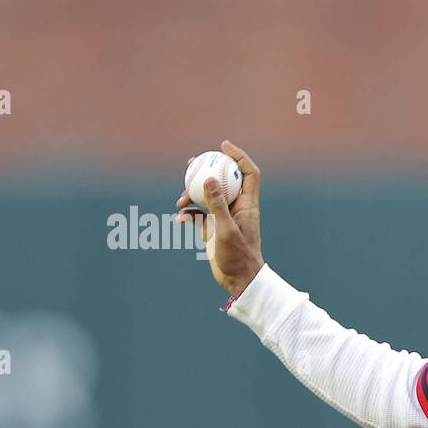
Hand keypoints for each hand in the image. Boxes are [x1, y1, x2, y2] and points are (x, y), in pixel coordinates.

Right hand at [176, 140, 263, 297]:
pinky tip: (180, 218)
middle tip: (191, 163)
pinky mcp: (213, 229)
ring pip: (207, 197)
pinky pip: (198, 215)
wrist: (238, 281)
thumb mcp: (226, 230)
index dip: (238, 156)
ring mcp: (224, 218)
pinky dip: (189, 214)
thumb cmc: (239, 257)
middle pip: (224, 180)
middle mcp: (237, 208)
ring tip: (179, 201)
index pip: (248, 173)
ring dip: (192, 195)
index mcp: (247, 204)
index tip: (222, 146)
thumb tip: (209, 178)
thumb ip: (217, 205)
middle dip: (208, 169)